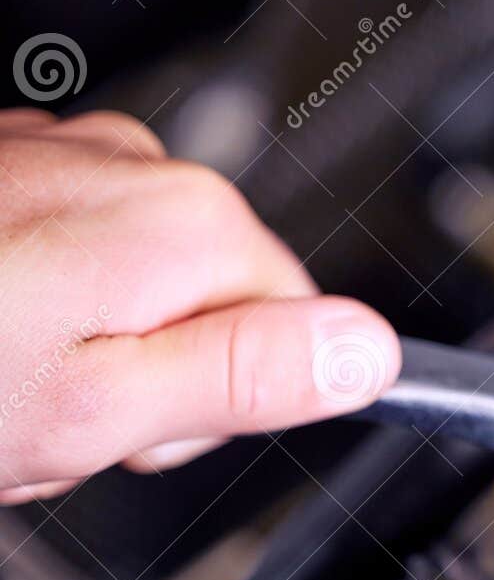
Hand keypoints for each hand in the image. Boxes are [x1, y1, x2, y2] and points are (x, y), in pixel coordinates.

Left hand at [0, 108, 399, 501]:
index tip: (145, 422)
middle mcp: (141, 168)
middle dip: (145, 376)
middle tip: (57, 412)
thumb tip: (370, 355)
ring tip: (9, 377)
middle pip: (216, 305)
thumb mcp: (103, 408)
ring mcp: (69, 157)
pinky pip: (68, 252)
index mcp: (192, 227)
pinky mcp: (13, 165)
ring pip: (137, 284)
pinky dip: (34, 302)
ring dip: (82, 346)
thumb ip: (249, 377)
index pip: (294, 333)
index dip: (221, 402)